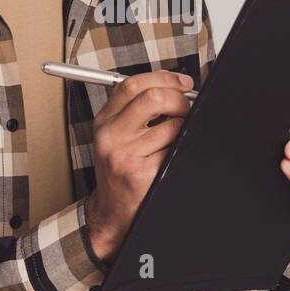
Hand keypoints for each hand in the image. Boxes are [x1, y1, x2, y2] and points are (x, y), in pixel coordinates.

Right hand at [85, 70, 194, 260]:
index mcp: (104, 121)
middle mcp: (111, 136)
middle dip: (180, 100)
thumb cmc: (119, 171)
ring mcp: (125, 156)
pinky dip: (179, 152)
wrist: (112, 212)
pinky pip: (174, 151)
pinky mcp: (142, 174)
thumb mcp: (116, 137)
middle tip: (186, 108)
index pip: (133, 85)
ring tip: (174, 141)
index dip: (164, 78)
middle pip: (154, 98)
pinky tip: (169, 159)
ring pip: (171, 127)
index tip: (183, 82)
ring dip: (182, 130)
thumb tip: (176, 88)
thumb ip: (136, 110)